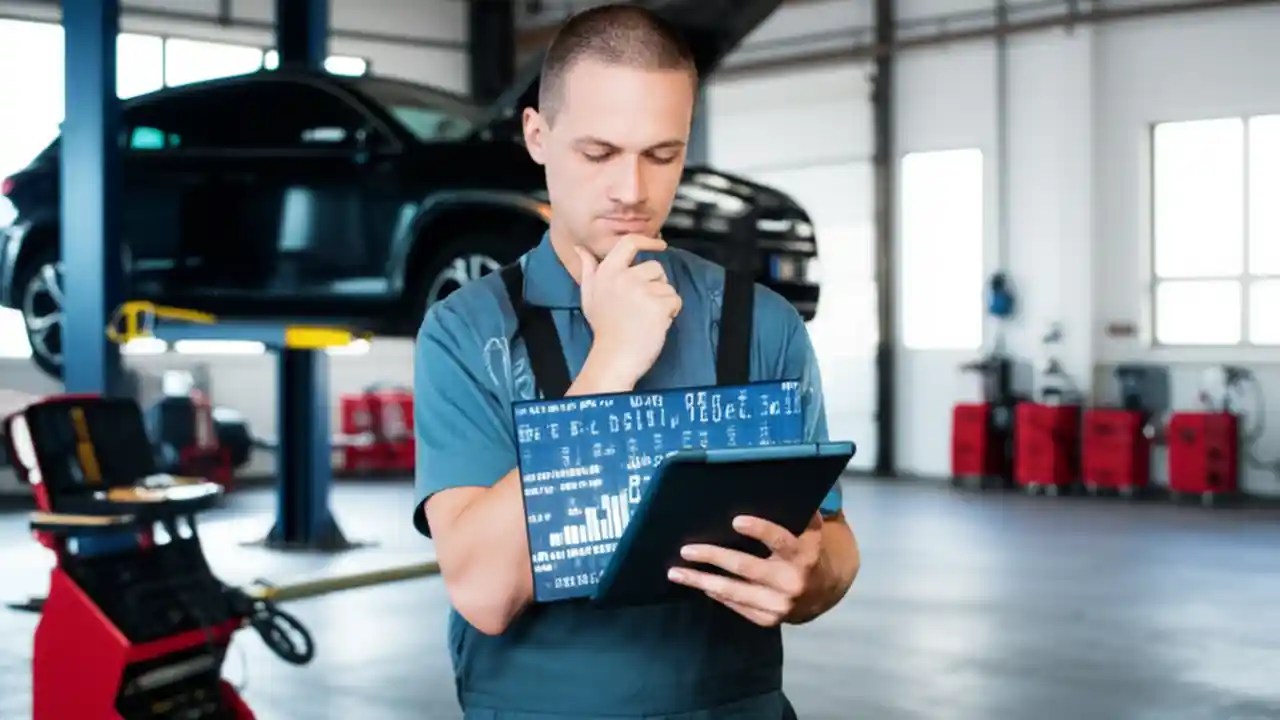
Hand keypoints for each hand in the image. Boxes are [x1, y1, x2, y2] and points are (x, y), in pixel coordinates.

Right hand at [575, 235, 681, 387]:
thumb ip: (588, 269)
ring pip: (667, 285)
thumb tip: (581, 249)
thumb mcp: (589, 295)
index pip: (629, 243)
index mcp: (608, 272)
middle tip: (643, 306)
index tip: (660, 244)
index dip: (648, 240)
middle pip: (656, 267)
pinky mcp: (658, 305)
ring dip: (663, 300)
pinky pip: (675, 300)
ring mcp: (642, 290)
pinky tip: (656, 323)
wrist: (614, 357)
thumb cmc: (604, 328)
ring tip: (647, 316)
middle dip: (656, 284)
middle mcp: (624, 277)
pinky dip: (671, 312)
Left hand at [668, 512, 826, 626]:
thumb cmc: (806, 550)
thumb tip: (770, 486)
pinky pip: (736, 605)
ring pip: (733, 591)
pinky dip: (716, 594)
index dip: (759, 530)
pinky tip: (698, 584)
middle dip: (713, 557)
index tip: (735, 520)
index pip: (780, 540)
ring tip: (676, 573)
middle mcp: (791, 581)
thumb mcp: (810, 530)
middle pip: (746, 567)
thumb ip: (798, 512)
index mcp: (803, 554)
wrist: (823, 591)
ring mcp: (779, 604)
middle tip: (686, 549)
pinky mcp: (768, 619)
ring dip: (701, 581)